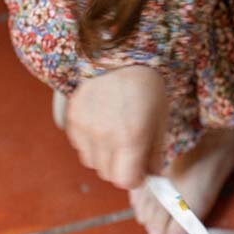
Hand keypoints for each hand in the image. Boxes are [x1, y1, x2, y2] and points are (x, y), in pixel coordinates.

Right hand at [66, 65, 166, 189]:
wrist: (117, 51)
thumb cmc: (146, 85)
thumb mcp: (160, 119)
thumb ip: (156, 153)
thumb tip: (153, 176)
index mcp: (130, 138)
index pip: (125, 181)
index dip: (135, 178)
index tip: (141, 169)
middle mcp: (103, 136)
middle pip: (108, 174)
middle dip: (121, 168)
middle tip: (131, 150)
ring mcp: (84, 128)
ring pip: (91, 162)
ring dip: (104, 156)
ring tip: (116, 134)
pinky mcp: (72, 118)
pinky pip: (80, 145)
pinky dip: (90, 143)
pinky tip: (102, 124)